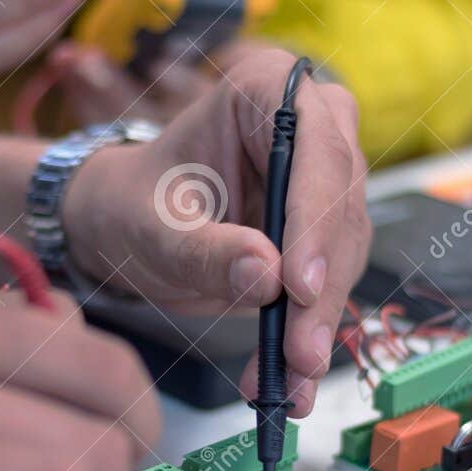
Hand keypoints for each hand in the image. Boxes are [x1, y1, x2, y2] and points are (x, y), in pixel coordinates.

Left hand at [62, 46, 368, 417]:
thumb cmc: (132, 204)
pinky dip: (311, 335)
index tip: (298, 286)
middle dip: (320, 289)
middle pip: (340, 207)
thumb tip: (265, 277)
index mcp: (265, 89)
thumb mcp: (152, 226)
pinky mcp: (327, 232)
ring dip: (319, 324)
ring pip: (345, 255)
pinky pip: (332, 286)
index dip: (314, 220)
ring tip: (288, 381)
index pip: (314, 150)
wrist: (127, 225)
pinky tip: (290, 381)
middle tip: (300, 353)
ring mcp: (326, 180)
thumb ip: (204, 249)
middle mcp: (312, 124)